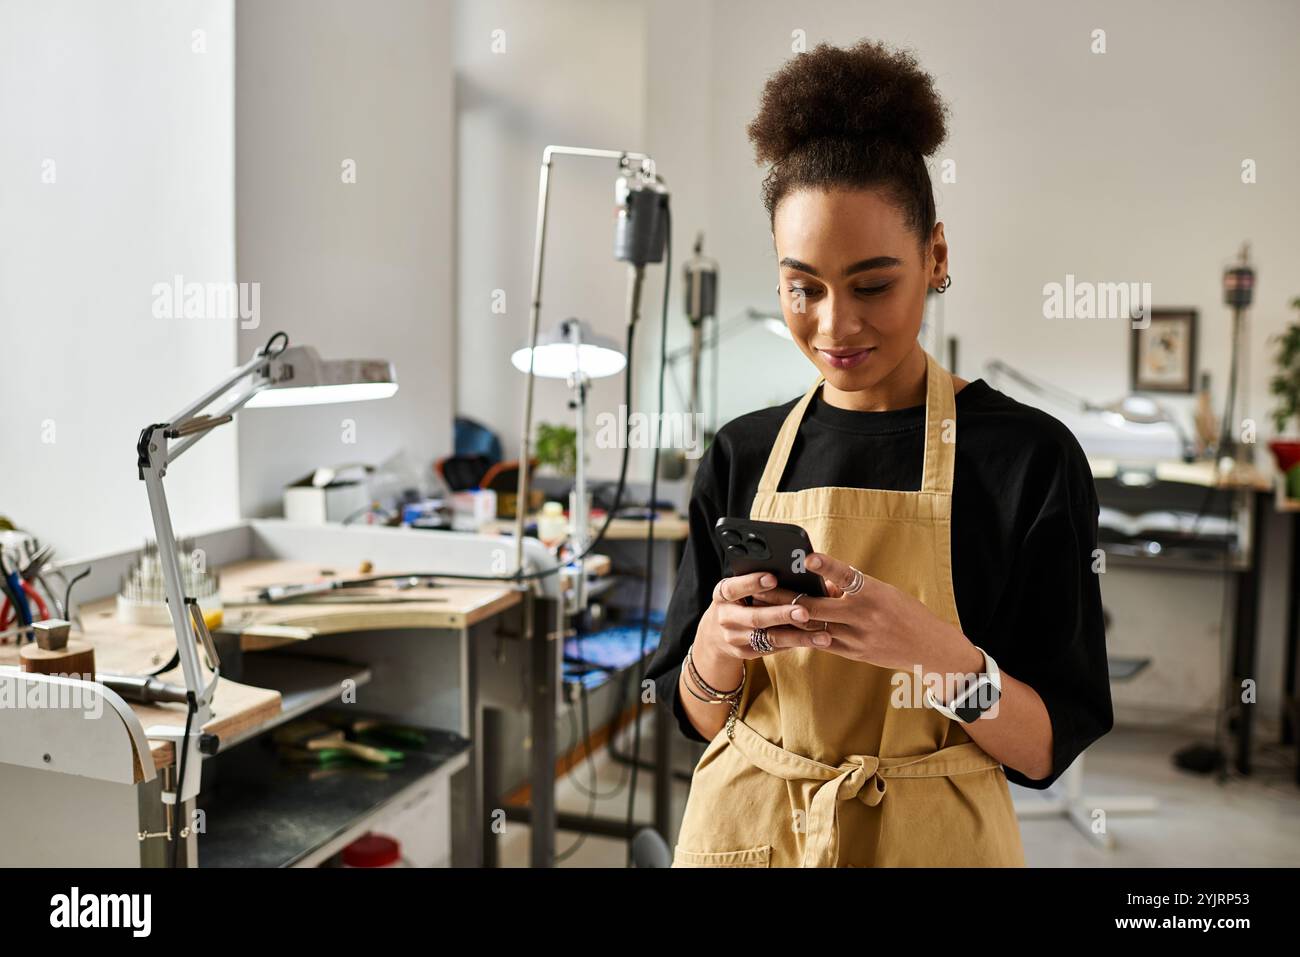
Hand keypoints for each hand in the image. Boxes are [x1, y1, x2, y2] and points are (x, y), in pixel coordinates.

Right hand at [696, 571, 834, 661]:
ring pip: (769, 638)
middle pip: (755, 617)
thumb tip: (795, 569)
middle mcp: (725, 617)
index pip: (734, 588)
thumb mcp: (738, 588)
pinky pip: (773, 649)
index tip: (773, 578)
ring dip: (798, 636)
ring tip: (822, 635)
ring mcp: (734, 638)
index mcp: (722, 595)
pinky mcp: (745, 653)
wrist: (715, 634)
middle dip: (782, 614)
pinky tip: (815, 641)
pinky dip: (795, 643)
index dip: (752, 583)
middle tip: (805, 611)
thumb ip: (757, 581)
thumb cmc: (738, 600)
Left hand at [752, 552, 981, 675]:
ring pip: (812, 627)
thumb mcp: (882, 592)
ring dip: (785, 617)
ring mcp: (856, 638)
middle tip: (759, 585)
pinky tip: (781, 628)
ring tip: (761, 608)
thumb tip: (821, 584)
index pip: (846, 577)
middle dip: (785, 596)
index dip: (827, 567)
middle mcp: (863, 616)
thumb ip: (851, 589)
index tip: (808, 557)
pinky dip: (802, 634)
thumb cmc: (905, 612)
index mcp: (873, 593)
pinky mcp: (853, 654)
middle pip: (816, 606)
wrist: (928, 647)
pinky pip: (821, 642)